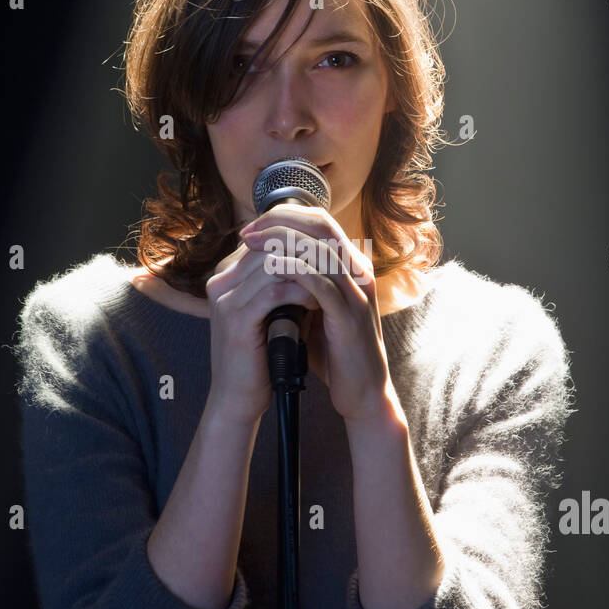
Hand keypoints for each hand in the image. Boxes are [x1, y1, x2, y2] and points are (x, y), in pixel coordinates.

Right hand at [205, 235, 322, 425]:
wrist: (238, 398)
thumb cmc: (260, 355)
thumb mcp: (271, 312)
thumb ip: (283, 284)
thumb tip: (316, 257)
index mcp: (226, 276)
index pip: (266, 241)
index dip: (300, 245)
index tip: (330, 258)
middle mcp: (220, 281)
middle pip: (269, 246)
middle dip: (306, 255)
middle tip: (335, 267)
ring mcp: (225, 299)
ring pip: (274, 265)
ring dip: (307, 272)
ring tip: (330, 285)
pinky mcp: (236, 319)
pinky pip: (274, 292)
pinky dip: (301, 293)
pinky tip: (319, 302)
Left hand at [238, 203, 391, 422]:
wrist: (361, 390)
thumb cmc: (335, 350)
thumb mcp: (313, 309)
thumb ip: (298, 285)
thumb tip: (262, 266)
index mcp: (350, 267)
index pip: (320, 222)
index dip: (284, 217)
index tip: (251, 228)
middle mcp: (358, 272)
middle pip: (321, 226)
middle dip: (280, 223)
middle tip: (246, 232)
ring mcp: (357, 293)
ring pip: (321, 249)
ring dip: (281, 243)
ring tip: (251, 246)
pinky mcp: (350, 316)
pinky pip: (322, 284)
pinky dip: (294, 272)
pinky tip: (270, 270)